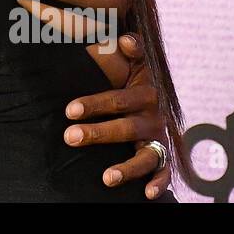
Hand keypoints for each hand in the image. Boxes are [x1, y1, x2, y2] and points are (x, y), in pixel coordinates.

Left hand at [63, 33, 171, 198]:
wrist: (155, 96)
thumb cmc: (131, 77)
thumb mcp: (132, 61)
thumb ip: (129, 50)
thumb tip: (125, 39)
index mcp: (145, 91)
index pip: (116, 99)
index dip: (94, 104)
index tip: (69, 110)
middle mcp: (154, 115)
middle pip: (125, 128)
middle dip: (97, 134)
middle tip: (69, 137)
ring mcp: (160, 137)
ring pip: (145, 155)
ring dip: (127, 168)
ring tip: (106, 178)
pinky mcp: (164, 155)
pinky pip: (164, 172)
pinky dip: (158, 183)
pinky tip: (147, 194)